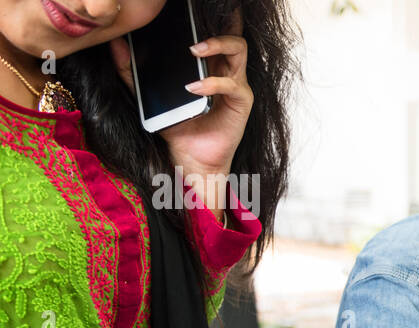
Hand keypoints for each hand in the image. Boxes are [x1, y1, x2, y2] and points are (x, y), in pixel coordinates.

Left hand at [110, 14, 253, 206]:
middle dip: (217, 25)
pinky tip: (194, 88)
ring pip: (239, 50)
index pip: (214, 34)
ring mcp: (235, 85)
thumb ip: (132, 72)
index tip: (193, 10)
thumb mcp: (148, 96)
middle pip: (233, 35)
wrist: (189, 160)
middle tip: (191, 31)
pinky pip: (232, 84)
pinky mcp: (240, 103)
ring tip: (194, 50)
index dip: (213, 20)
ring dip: (218, 44)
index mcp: (208, 66)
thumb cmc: (177, 129)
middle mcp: (225, 71)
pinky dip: (212, 83)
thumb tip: (116, 44)